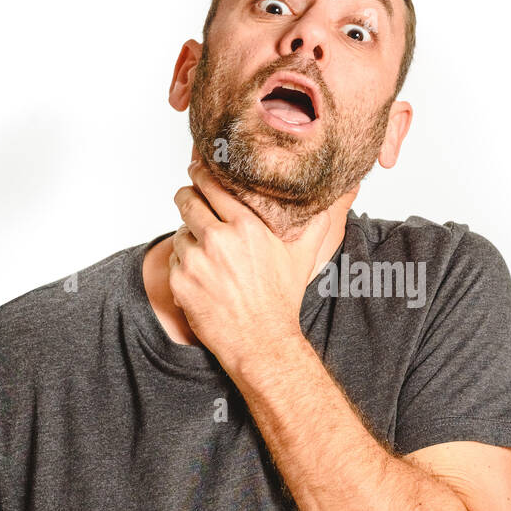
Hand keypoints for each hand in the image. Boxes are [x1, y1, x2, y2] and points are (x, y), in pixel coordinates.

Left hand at [168, 158, 333, 374]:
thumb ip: (316, 224)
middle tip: (188, 198)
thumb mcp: (302, 257)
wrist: (261, 342)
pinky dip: (183, 264)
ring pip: (180, 232)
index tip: (197, 169)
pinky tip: (200, 275)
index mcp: (247, 227)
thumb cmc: (281, 300)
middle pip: (187, 200)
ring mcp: (197, 261)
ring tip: (204, 252)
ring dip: (188, 237)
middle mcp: (219, 239)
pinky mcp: (181, 281)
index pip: (213, 185)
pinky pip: (174, 260)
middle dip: (187, 197)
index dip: (201, 174)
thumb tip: (336, 198)